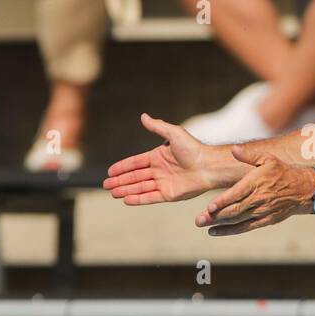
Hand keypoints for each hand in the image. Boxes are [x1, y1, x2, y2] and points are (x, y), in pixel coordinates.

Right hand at [104, 112, 224, 204]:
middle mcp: (159, 170)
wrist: (208, 165)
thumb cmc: (193, 148)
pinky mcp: (169, 194)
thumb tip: (143, 116)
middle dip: (120, 181)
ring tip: (112, 193)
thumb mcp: (174, 133)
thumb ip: (158, 127)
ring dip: (125, 190)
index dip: (122, 167)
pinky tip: (126, 200)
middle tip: (106, 185)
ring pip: (140, 188)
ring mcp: (163, 183)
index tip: (110, 171)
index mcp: (158, 157)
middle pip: (135, 177)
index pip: (135, 163)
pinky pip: (150, 197)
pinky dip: (138, 199)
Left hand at [195, 145, 314, 235]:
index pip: (236, 194)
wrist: (303, 190)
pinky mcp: (265, 220)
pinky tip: (216, 231)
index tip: (209, 207)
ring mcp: (262, 211)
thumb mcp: (268, 159)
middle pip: (234, 210)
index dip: (222, 202)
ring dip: (220, 224)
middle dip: (215, 216)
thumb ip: (248, 155)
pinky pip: (245, 227)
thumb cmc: (282, 172)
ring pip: (238, 220)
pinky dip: (230, 230)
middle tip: (198, 220)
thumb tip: (234, 150)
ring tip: (204, 226)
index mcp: (256, 183)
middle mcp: (258, 198)